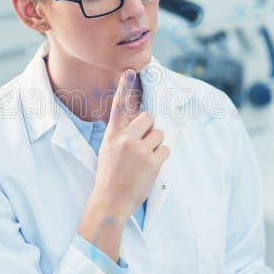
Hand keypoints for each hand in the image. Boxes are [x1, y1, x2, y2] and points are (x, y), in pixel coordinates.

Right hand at [92, 68, 170, 217]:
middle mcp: (125, 139)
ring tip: (143, 160)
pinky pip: (165, 150)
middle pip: (149, 118)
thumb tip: (142, 122)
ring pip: (159, 135)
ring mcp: (139, 151)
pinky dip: (160, 158)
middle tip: (142, 145)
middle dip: (150, 130)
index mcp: (112, 135)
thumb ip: (122, 135)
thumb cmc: (109, 176)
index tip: (129, 72)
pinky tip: (149, 168)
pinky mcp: (152, 163)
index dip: (124, 88)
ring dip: (155, 145)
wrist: (110, 202)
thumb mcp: (108, 150)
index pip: (119, 107)